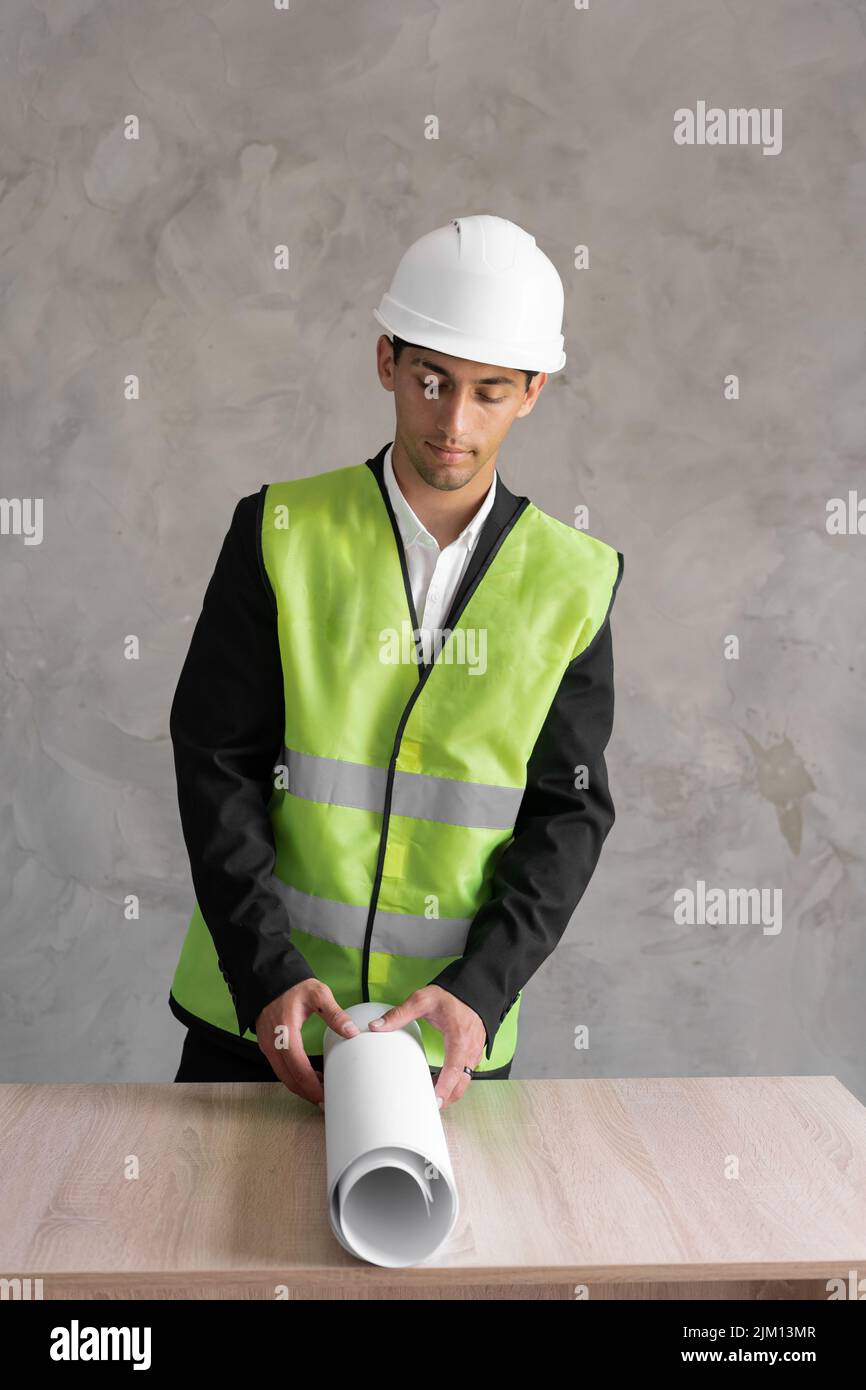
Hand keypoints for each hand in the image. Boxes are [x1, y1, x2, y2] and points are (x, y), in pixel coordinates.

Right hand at [255, 979, 358, 1105]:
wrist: (270, 977)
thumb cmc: (293, 985)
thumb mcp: (318, 994)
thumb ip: (335, 1014)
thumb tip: (351, 1031)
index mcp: (285, 1032)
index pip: (298, 1068)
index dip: (311, 1086)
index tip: (324, 1097)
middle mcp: (272, 1042)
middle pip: (288, 1078)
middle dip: (306, 1093)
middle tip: (325, 1101)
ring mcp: (266, 1045)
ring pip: (282, 1076)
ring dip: (300, 1086)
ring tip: (320, 1090)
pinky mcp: (266, 1044)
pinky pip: (279, 1067)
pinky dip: (293, 1076)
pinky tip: (308, 1074)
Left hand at [367, 986, 484, 1108]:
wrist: (472, 990)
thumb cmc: (450, 996)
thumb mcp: (422, 1000)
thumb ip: (399, 1014)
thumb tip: (377, 1026)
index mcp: (458, 1037)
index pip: (454, 1068)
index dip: (444, 1087)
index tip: (434, 1100)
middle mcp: (470, 1049)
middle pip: (461, 1084)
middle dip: (446, 1099)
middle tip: (426, 1107)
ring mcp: (474, 1053)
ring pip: (465, 1082)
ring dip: (449, 1093)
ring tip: (428, 1096)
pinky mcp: (473, 1054)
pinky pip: (466, 1075)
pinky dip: (454, 1084)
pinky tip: (438, 1083)